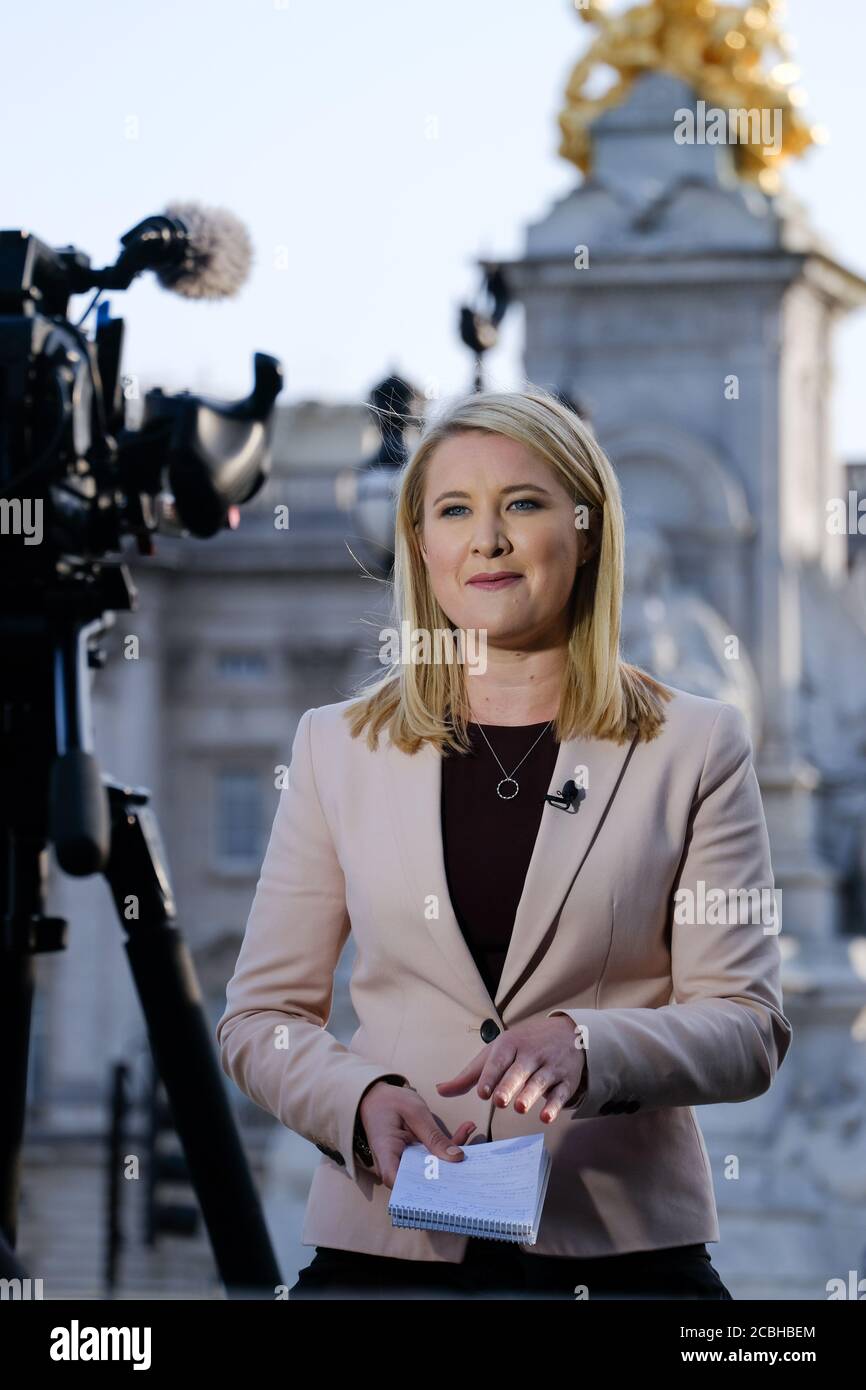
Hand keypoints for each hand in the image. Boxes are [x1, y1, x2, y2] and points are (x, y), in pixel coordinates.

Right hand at [359, 1080, 476, 1187]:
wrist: (376, 1096)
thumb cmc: (389, 1102)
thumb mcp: (415, 1113)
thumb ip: (434, 1137)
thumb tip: (457, 1158)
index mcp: (386, 1153)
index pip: (400, 1182)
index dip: (423, 1189)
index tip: (448, 1184)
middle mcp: (393, 1164)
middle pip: (421, 1180)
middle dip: (447, 1174)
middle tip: (471, 1161)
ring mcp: (403, 1162)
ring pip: (429, 1169)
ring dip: (451, 1156)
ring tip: (470, 1134)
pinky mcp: (413, 1158)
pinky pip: (431, 1159)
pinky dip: (447, 1148)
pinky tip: (465, 1129)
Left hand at [435, 1015, 583, 1122]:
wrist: (567, 1034)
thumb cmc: (523, 1046)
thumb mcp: (496, 1053)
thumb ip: (469, 1075)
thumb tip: (440, 1090)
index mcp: (510, 1045)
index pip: (498, 1060)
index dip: (490, 1076)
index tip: (482, 1093)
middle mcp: (531, 1054)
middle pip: (519, 1070)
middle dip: (509, 1085)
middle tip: (499, 1101)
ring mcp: (550, 1066)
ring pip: (540, 1081)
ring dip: (530, 1095)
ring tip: (520, 1108)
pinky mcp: (566, 1080)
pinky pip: (560, 1093)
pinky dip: (554, 1105)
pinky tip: (546, 1117)